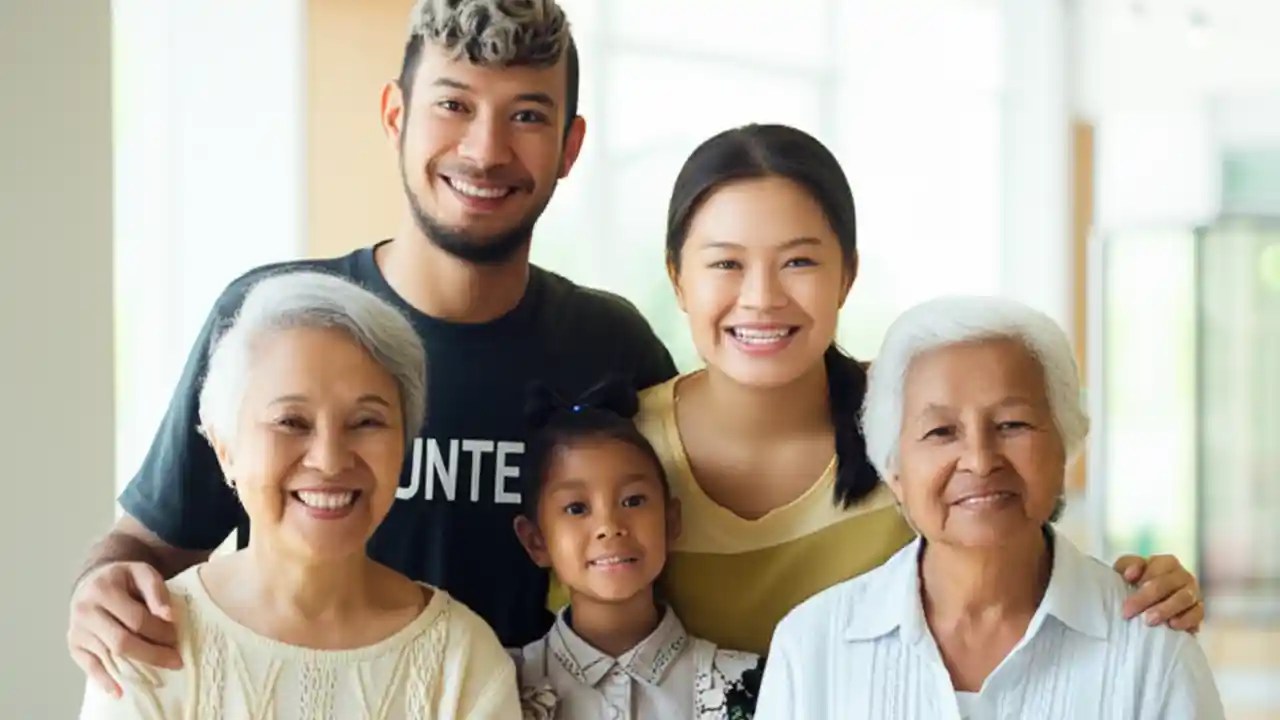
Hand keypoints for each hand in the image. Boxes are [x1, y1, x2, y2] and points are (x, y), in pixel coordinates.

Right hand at [67, 562, 181, 697]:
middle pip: (122, 642)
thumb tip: (169, 616)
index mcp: (103, 589)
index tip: (177, 638)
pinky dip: (105, 679)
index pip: (137, 619)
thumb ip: (157, 591)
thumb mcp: (142, 572)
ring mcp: (77, 629)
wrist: (92, 580)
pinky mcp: (73, 644)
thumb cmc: (123, 579)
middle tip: (175, 660)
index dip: (160, 631)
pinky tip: (120, 690)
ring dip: (137, 667)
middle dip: (153, 653)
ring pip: (109, 656)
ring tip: (160, 670)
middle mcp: (85, 610)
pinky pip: (89, 666)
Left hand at [1114, 554, 1203, 632]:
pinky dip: (1186, 620)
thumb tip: (1131, 573)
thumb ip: (1126, 565)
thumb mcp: (1127, 570)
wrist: (1149, 606)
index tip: (1128, 584)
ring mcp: (1194, 593)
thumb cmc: (1136, 583)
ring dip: (1165, 609)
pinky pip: (1197, 614)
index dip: (1142, 576)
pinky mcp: (1199, 610)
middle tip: (1129, 612)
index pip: (1158, 567)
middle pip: (1167, 584)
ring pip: (1184, 598)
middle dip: (1146, 597)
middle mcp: (1182, 575)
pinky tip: (1172, 625)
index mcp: (1166, 563)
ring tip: (1148, 620)